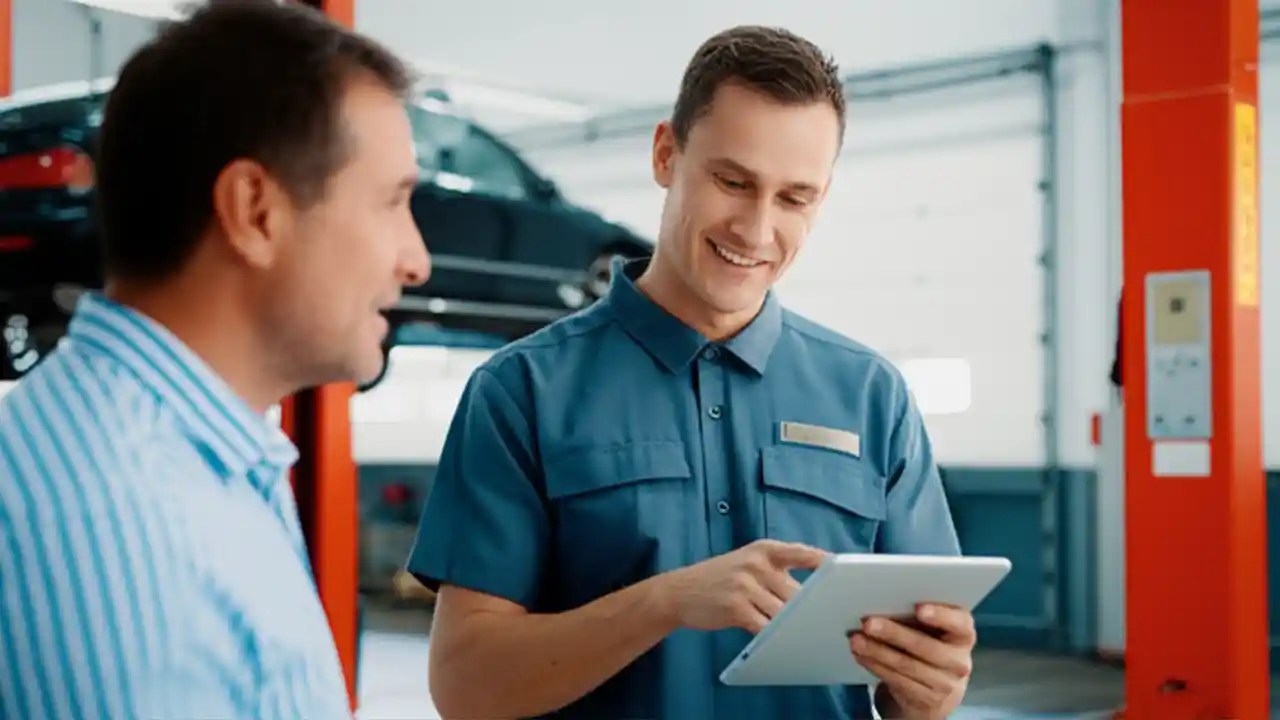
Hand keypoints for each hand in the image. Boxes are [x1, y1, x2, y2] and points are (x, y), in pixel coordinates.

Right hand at [662, 540, 828, 633]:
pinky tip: (781, 642)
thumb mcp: (746, 563)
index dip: (826, 564)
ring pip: (784, 612)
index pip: (803, 554)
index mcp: (764, 550)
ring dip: (793, 626)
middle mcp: (756, 564)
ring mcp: (746, 585)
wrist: (679, 591)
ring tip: (805, 636)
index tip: (846, 576)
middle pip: (797, 592)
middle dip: (811, 609)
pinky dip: (775, 637)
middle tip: (827, 621)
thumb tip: (812, 596)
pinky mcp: (736, 607)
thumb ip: (776, 574)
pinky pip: (765, 626)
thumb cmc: (719, 579)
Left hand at [850, 603, 974, 718]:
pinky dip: (875, 665)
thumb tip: (885, 601)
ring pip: (906, 665)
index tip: (919, 608)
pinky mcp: (926, 699)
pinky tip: (861, 655)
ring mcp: (945, 684)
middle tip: (868, 622)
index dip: (941, 616)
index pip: (959, 623)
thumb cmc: (932, 644)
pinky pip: (896, 680)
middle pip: (926, 647)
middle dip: (894, 633)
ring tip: (856, 639)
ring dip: (877, 651)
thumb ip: (920, 615)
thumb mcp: (935, 630)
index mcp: (964, 635)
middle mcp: (959, 661)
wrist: (939, 689)